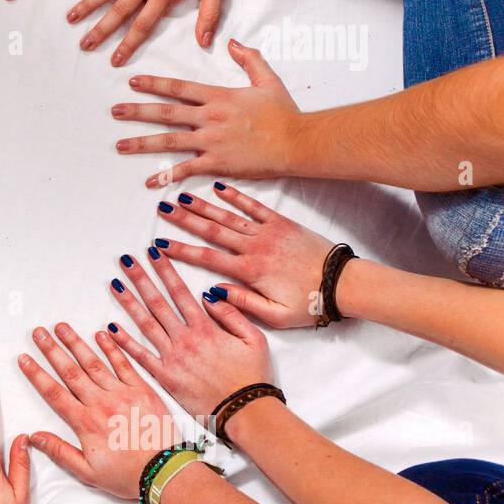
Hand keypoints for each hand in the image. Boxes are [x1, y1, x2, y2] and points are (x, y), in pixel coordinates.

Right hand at [18, 323, 175, 498]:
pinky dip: (112, 348)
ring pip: (94, 363)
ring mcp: (122, 393)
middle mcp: (101, 403)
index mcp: (85, 423)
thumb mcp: (88, 472)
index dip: (36, 374)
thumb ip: (59, 452)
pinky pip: (124, 364)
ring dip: (76, 343)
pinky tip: (101, 334)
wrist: (166, 472)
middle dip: (52, 350)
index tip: (24, 358)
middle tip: (38, 332)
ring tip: (62, 327)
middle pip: (70, 372)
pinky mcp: (143, 390)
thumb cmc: (128, 475)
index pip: (54, 393)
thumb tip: (34, 437)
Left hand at [106, 245, 270, 418]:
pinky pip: (141, 357)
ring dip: (129, 303)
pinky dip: (124, 342)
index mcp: (206, 328)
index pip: (180, 291)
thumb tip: (210, 295)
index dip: (165, 270)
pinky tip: (110, 328)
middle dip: (141, 279)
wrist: (244, 411)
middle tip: (125, 261)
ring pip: (145, 324)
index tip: (153, 252)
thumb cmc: (252, 377)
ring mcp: (172, 358)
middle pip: (158, 302)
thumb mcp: (255, 339)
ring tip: (115, 284)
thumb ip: (232, 313)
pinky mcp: (165, 377)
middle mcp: (185, 339)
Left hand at [113, 40, 302, 186]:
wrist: (298, 142)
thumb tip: (232, 42)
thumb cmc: (285, 114)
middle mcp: (210, 117)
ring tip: (120, 145)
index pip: (179, 88)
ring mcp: (211, 141)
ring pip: (169, 141)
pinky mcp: (217, 163)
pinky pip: (186, 170)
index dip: (154, 84)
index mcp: (219, 97)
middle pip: (166, 112)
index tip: (133, 82)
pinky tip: (149, 182)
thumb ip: (249, 59)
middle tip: (114, 111)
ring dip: (142, 143)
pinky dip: (166, 176)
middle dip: (137, 111)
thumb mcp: (267, 80)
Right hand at [154, 184, 334, 328]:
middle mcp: (254, 247)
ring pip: (229, 217)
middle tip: (162, 210)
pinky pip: (254, 207)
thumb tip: (214, 294)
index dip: (181, 251)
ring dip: (204, 206)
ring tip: (182, 197)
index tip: (160, 245)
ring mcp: (268, 232)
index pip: (207, 259)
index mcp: (250, 271)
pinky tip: (220, 188)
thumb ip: (243, 304)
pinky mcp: (281, 223)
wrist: (342, 283)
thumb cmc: (309, 303)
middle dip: (184, 220)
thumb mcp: (275, 316)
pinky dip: (237, 196)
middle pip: (212, 231)